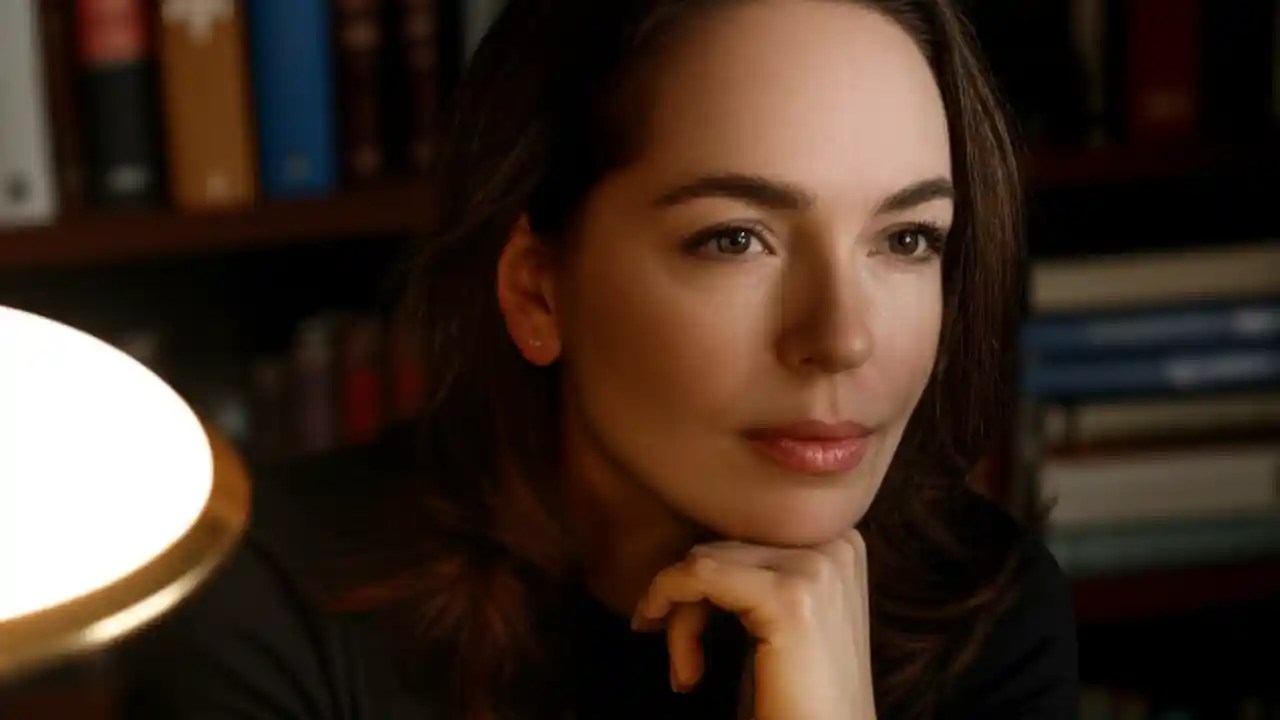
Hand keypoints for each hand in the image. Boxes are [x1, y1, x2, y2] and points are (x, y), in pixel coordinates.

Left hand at [632, 529, 875, 719]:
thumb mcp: (779, 621)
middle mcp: (836, 542)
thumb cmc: (798, 701)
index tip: (677, 624)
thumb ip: (754, 574)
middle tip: (685, 666)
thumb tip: (692, 550)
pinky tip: (684, 669)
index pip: (743, 536)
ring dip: (681, 618)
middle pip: (722, 546)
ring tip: (688, 675)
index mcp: (838, 541)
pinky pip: (697, 574)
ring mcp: (817, 567)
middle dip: (689, 603)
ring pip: (704, 560)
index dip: (705, 580)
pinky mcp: (790, 598)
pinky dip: (668, 606)